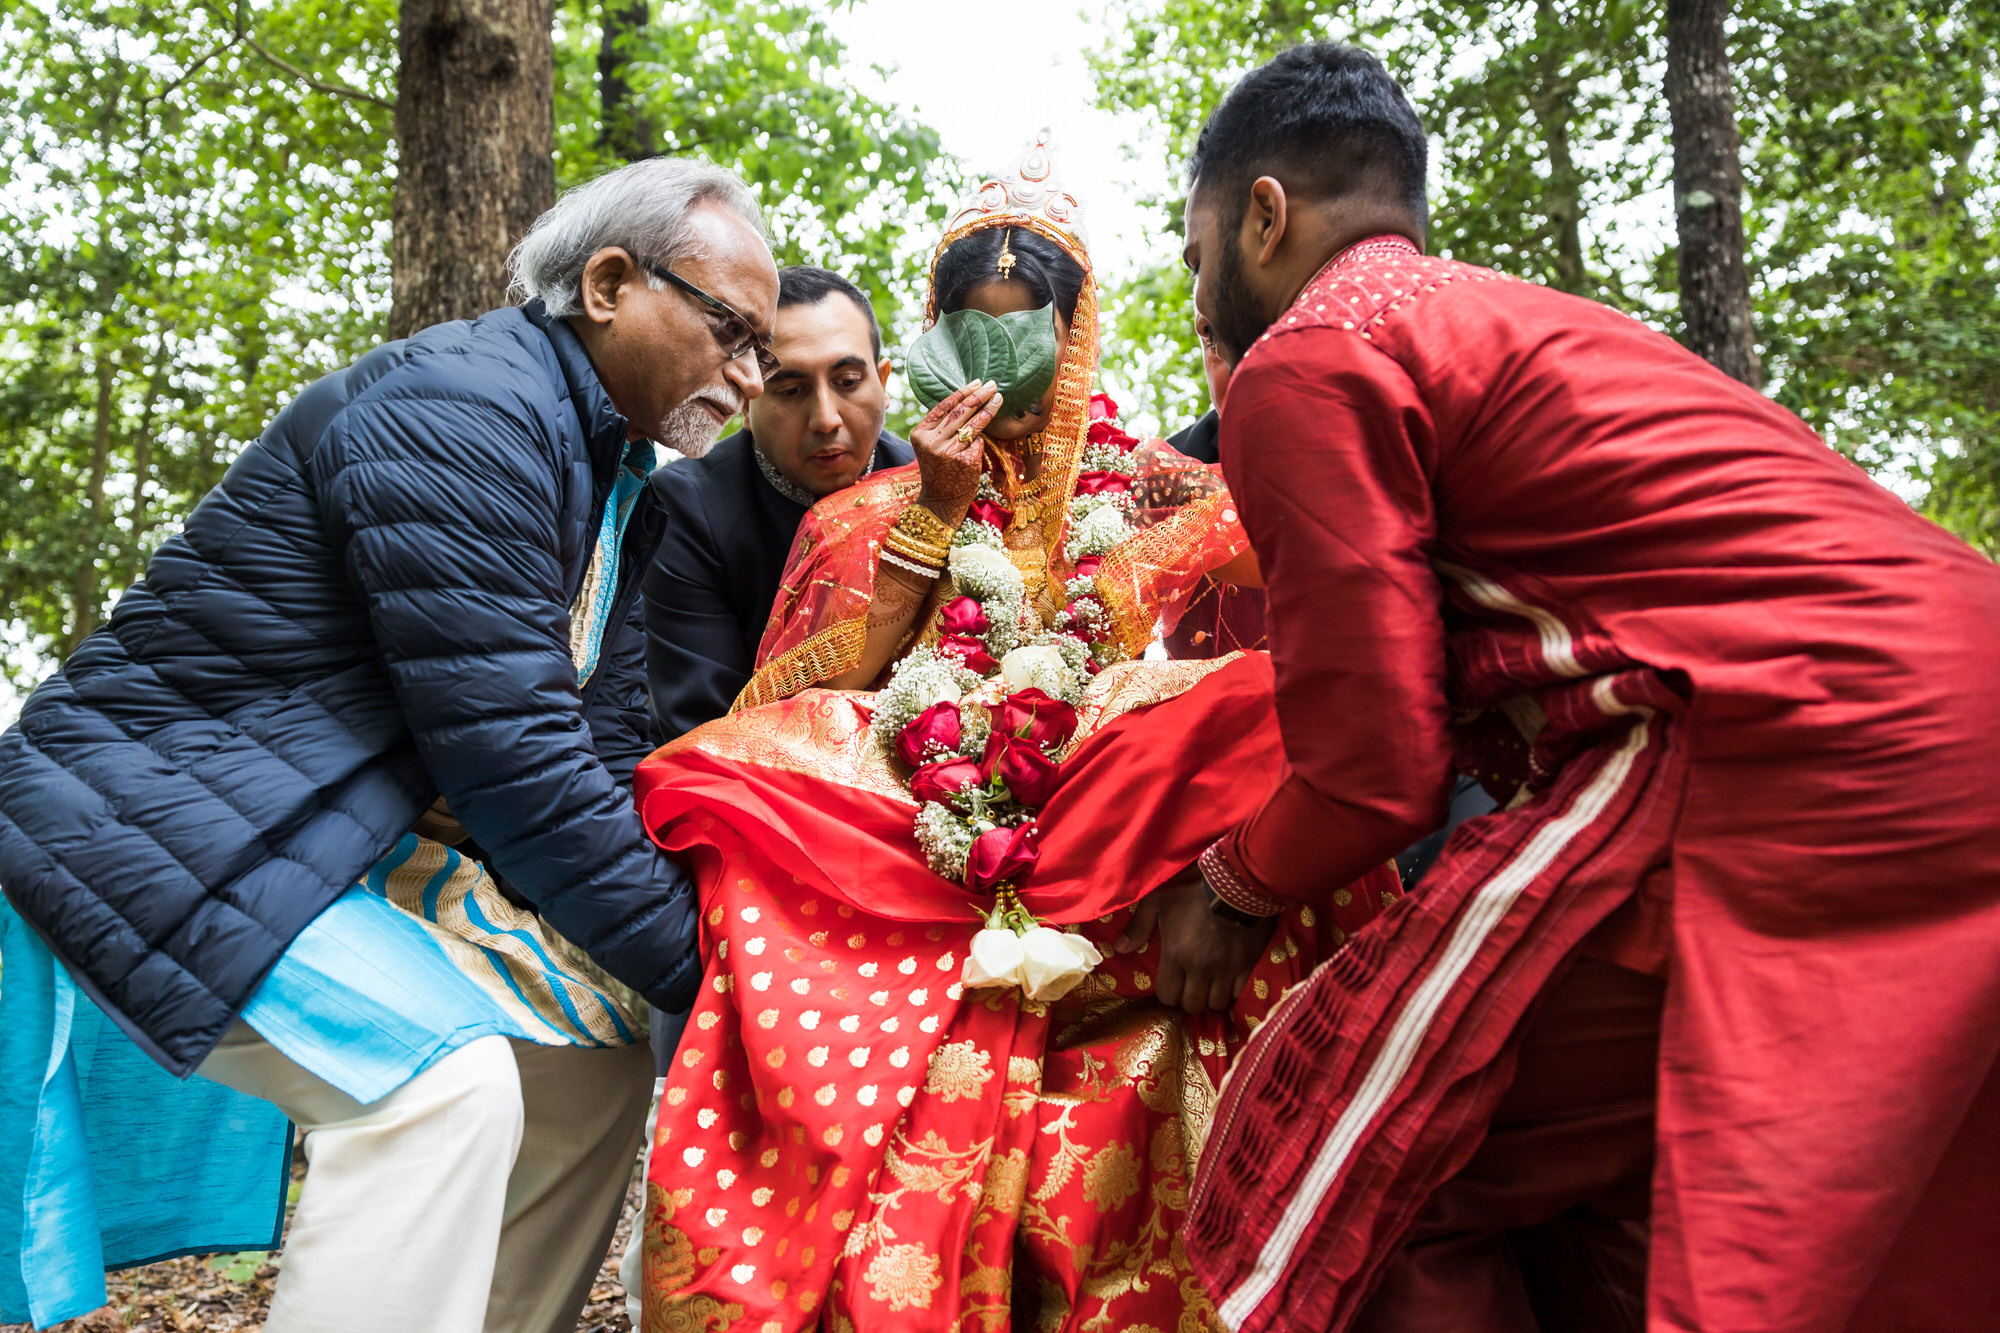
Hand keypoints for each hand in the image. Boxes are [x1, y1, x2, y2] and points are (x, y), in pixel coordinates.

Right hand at [910, 380, 1001, 523]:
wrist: (940, 500)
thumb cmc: (939, 469)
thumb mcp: (931, 445)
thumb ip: (942, 426)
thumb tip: (967, 399)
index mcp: (920, 434)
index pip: (944, 407)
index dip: (962, 392)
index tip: (977, 382)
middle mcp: (932, 442)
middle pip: (960, 412)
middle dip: (979, 396)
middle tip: (992, 385)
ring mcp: (949, 452)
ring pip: (973, 424)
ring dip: (989, 409)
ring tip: (999, 398)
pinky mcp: (965, 461)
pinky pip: (978, 442)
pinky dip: (981, 440)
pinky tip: (984, 439)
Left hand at [1114, 864, 1276, 1013]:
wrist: (1236, 883)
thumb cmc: (1192, 890)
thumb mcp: (1159, 900)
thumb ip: (1138, 926)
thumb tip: (1119, 949)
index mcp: (1176, 954)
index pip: (1168, 996)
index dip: (1168, 993)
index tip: (1171, 984)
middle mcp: (1200, 968)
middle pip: (1192, 1005)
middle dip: (1189, 999)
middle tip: (1191, 986)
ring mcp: (1226, 969)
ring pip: (1217, 1003)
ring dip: (1211, 997)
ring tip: (1210, 985)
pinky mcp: (1248, 965)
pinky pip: (1239, 993)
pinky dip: (1233, 991)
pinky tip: (1230, 981)